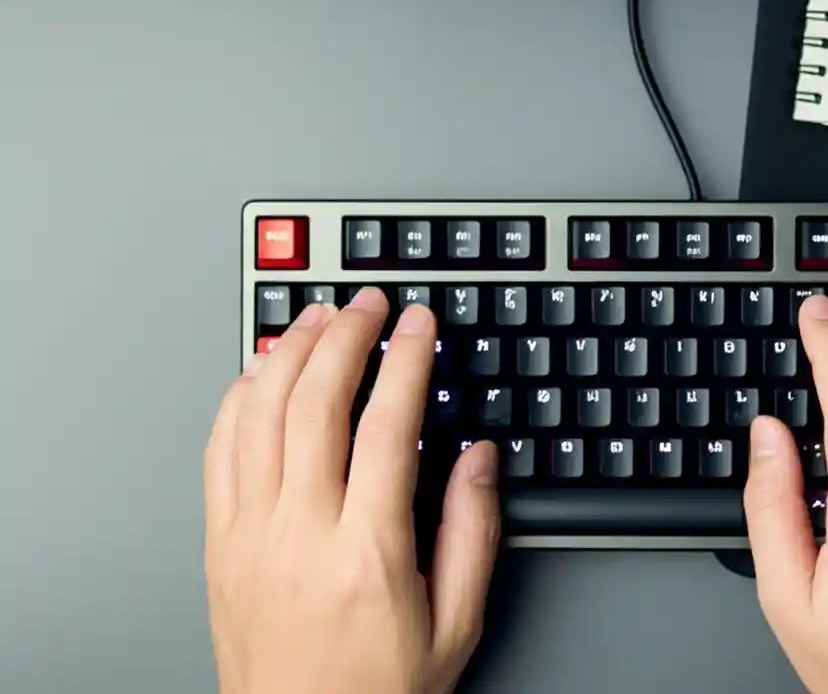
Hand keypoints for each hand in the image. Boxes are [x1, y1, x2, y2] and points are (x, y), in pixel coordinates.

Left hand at [203, 288, 499, 693]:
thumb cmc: (374, 692)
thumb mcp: (455, 624)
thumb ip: (472, 533)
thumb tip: (478, 459)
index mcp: (366, 553)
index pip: (384, 427)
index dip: (404, 361)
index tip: (417, 324)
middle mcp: (299, 534)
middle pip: (313, 404)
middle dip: (344, 336)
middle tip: (368, 304)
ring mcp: (249, 535)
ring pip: (258, 416)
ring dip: (288, 353)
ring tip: (316, 318)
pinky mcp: (219, 543)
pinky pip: (218, 451)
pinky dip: (237, 399)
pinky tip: (259, 373)